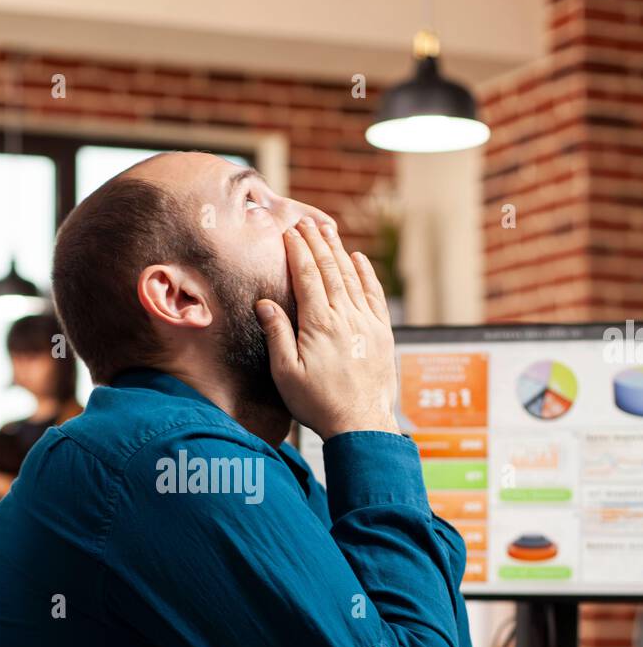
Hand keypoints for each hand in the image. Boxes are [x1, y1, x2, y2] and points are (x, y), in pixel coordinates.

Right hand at [255, 218, 399, 439]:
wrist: (360, 423)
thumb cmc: (318, 404)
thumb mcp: (286, 374)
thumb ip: (277, 335)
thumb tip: (265, 304)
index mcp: (319, 325)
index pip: (308, 277)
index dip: (298, 252)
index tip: (290, 233)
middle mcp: (345, 318)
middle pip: (330, 270)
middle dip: (317, 243)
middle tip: (306, 222)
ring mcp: (366, 323)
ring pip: (351, 278)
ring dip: (339, 252)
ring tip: (328, 231)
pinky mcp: (382, 333)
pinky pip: (374, 295)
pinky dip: (367, 274)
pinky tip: (359, 259)